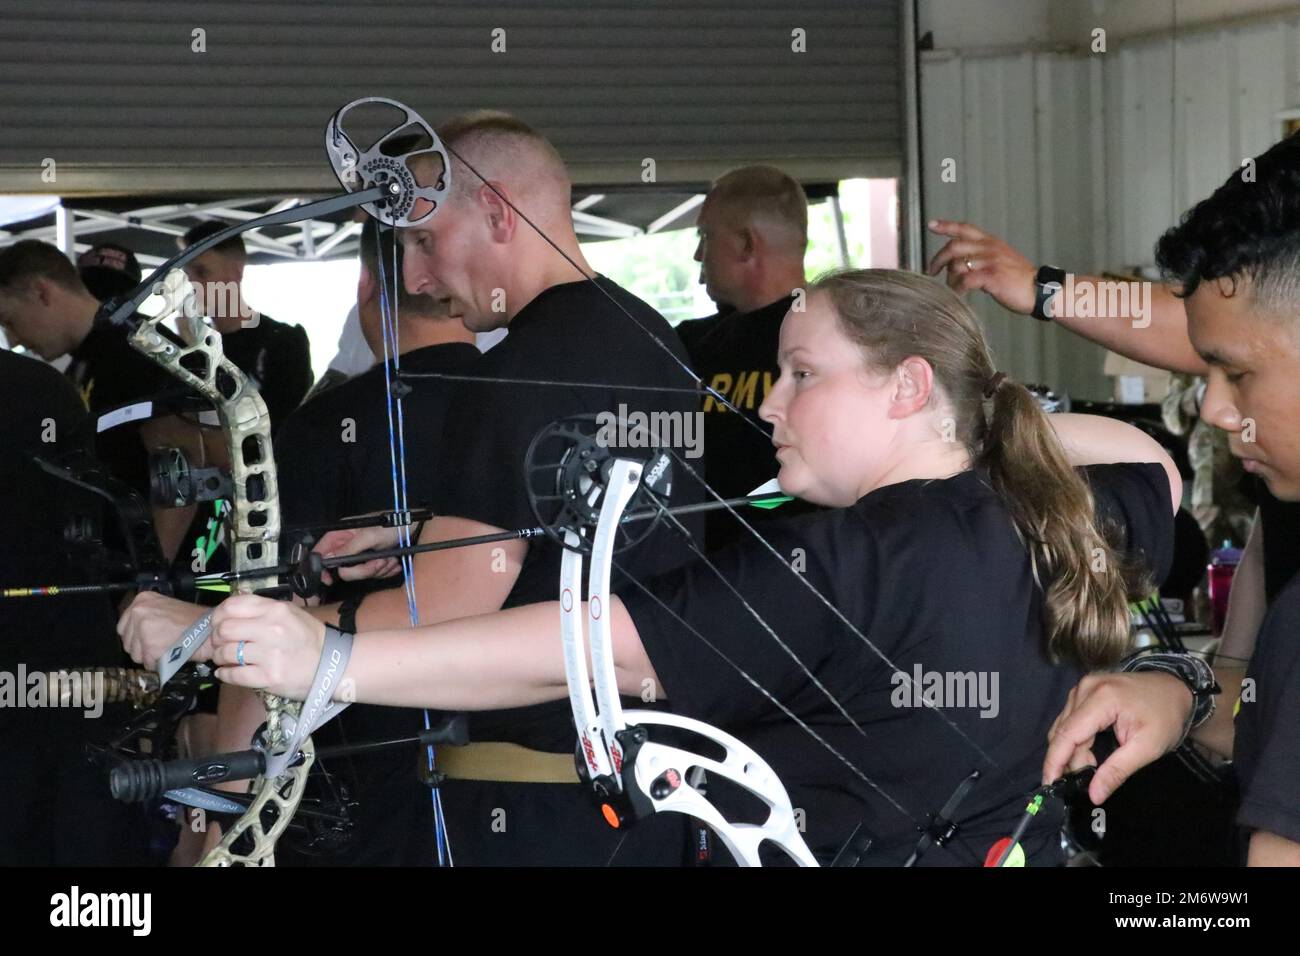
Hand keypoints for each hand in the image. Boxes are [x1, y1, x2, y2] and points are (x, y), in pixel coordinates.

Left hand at [118, 591, 208, 670]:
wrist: (208, 630)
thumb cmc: (193, 621)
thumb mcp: (166, 607)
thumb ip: (148, 615)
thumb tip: (135, 632)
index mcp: (142, 600)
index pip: (123, 626)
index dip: (135, 636)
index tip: (147, 639)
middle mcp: (138, 612)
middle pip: (127, 641)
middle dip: (141, 647)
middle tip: (159, 645)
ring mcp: (143, 629)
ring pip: (135, 654)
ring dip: (149, 656)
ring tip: (166, 649)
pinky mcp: (149, 647)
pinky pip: (147, 663)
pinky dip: (158, 663)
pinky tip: (169, 655)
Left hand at [210, 595, 326, 699]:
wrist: (332, 665)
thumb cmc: (309, 638)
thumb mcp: (290, 613)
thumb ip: (262, 609)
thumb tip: (229, 611)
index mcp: (275, 610)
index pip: (231, 606)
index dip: (217, 616)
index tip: (217, 624)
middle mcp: (271, 629)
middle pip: (224, 630)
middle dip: (216, 638)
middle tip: (219, 644)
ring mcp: (270, 654)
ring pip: (225, 653)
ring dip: (219, 657)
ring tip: (225, 659)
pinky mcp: (269, 677)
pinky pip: (234, 675)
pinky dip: (225, 674)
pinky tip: (227, 672)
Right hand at [314, 526, 403, 583]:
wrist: (414, 529)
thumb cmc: (392, 526)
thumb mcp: (369, 536)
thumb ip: (348, 548)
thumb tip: (327, 558)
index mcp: (342, 535)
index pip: (322, 552)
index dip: (322, 567)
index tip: (329, 580)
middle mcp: (349, 546)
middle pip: (344, 569)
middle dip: (364, 569)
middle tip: (379, 562)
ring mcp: (361, 555)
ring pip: (361, 574)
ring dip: (378, 569)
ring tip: (390, 559)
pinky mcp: (373, 562)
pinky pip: (373, 575)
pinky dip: (385, 571)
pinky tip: (394, 563)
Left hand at [926, 220, 1037, 313]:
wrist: (1040, 289)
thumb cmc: (1019, 279)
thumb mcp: (1001, 258)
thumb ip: (982, 256)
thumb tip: (959, 264)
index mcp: (991, 242)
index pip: (965, 228)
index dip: (946, 226)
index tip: (931, 225)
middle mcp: (989, 248)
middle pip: (954, 246)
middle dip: (938, 259)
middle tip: (931, 271)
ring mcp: (991, 262)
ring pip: (957, 265)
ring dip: (950, 279)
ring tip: (953, 288)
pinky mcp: (992, 276)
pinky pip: (965, 280)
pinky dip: (957, 289)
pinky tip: (959, 294)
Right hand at [1043, 672, 1193, 804]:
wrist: (1176, 688)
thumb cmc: (1166, 717)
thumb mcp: (1148, 748)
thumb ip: (1118, 770)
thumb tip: (1094, 795)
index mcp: (1101, 698)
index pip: (1067, 734)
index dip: (1055, 761)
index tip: (1050, 784)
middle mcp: (1085, 688)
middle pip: (1063, 731)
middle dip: (1069, 759)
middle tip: (1087, 780)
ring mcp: (1083, 686)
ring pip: (1063, 725)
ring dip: (1071, 750)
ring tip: (1091, 767)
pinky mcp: (1084, 689)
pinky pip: (1070, 718)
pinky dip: (1074, 738)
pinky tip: (1088, 752)